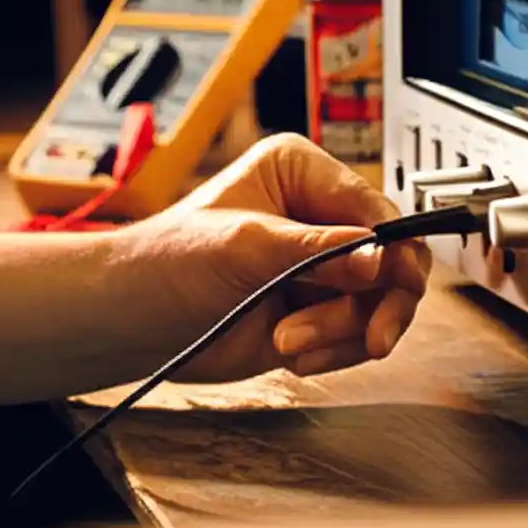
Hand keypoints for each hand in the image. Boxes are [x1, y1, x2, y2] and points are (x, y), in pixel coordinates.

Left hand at [110, 133, 429, 382]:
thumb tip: (378, 258)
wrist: (133, 323)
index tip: (392, 281)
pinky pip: (361, 333)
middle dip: (377, 303)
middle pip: (394, 257)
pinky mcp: (321, 309)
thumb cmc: (167, 264)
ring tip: (290, 342)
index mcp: (303, 174)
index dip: (393, 247)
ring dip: (342, 331)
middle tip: (373, 337)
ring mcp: (325, 267)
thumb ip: (318, 253)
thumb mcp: (245, 247)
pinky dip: (335, 351)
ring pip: (381, 302)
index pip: (375, 207)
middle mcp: (322, 216)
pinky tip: (295, 353)